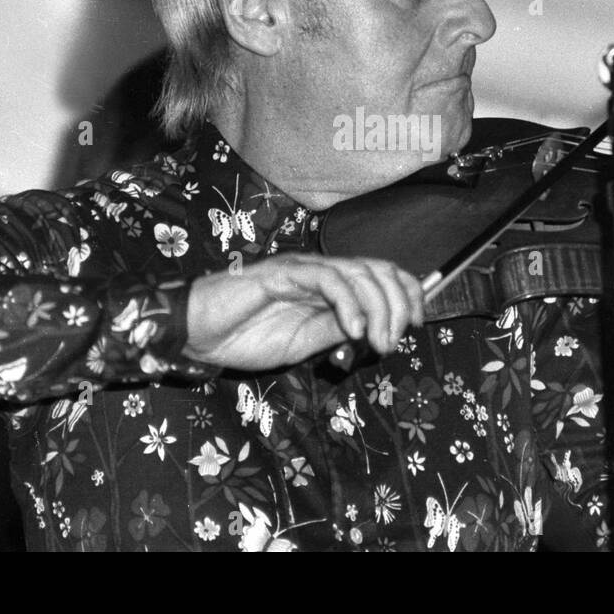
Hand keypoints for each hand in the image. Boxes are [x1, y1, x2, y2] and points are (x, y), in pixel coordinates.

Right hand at [183, 253, 423, 370]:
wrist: (199, 334)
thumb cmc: (245, 336)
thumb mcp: (306, 343)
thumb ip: (338, 332)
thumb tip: (377, 332)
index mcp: (329, 287)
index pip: (382, 275)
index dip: (408, 294)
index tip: (414, 326)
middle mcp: (321, 271)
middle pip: (379, 271)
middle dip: (398, 306)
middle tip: (391, 342)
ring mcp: (303, 269)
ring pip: (358, 273)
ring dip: (378, 309)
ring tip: (376, 341)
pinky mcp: (283, 273)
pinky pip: (327, 279)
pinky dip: (348, 303)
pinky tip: (352, 330)